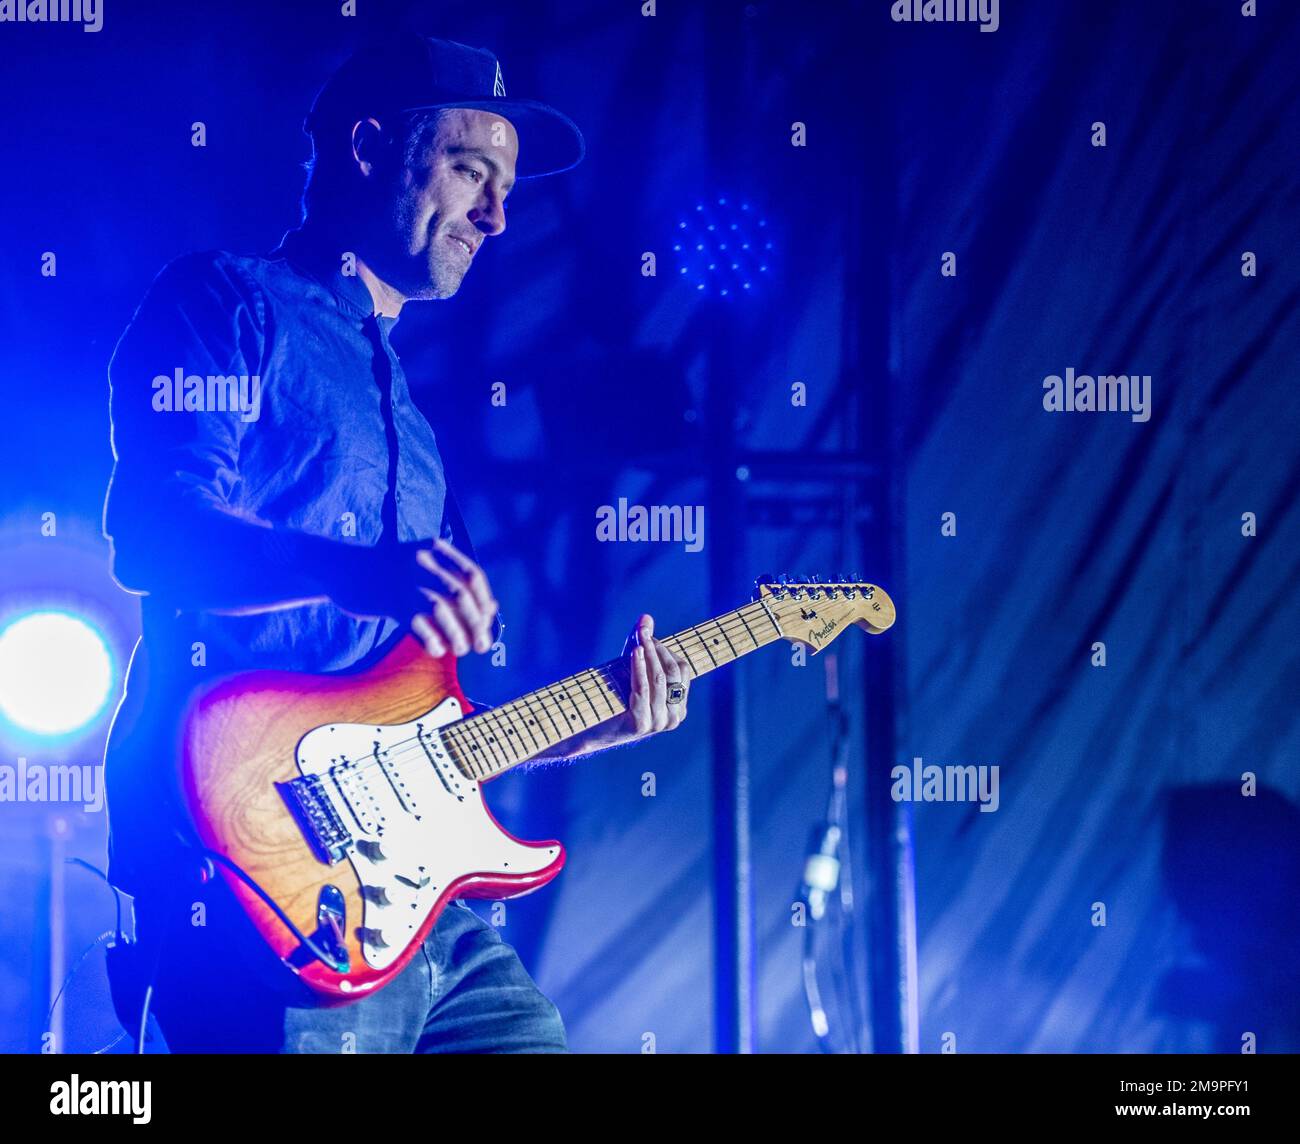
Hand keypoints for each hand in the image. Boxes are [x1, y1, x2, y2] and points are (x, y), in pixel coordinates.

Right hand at [329, 536, 498, 657]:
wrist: (343, 569)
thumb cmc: (390, 574)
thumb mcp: (424, 570)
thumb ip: (457, 584)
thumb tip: (493, 608)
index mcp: (435, 549)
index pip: (472, 575)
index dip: (485, 600)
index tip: (488, 622)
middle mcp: (422, 561)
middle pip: (461, 594)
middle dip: (477, 623)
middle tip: (482, 645)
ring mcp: (403, 580)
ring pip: (441, 609)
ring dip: (457, 634)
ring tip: (462, 650)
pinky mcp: (388, 601)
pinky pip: (418, 623)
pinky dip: (432, 640)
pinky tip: (437, 650)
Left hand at [543, 614, 691, 758]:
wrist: (589, 728)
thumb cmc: (614, 697)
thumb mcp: (633, 669)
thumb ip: (643, 644)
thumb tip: (647, 617)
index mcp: (679, 707)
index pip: (683, 670)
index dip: (666, 648)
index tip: (648, 633)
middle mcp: (674, 718)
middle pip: (674, 673)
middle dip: (658, 648)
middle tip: (643, 632)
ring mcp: (659, 723)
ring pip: (660, 679)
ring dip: (650, 655)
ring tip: (639, 639)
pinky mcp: (641, 724)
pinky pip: (644, 689)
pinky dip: (639, 668)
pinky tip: (634, 652)